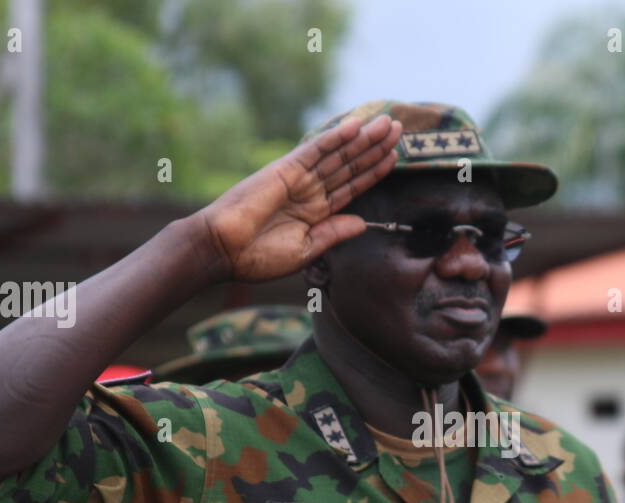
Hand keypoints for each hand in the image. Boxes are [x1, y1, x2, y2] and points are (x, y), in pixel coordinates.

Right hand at [197, 115, 403, 282]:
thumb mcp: (305, 251)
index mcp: (316, 212)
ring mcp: (300, 178)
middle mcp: (311, 191)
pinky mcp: (286, 169)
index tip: (394, 157)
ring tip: (388, 123)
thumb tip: (362, 223)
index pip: (352, 186)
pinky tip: (355, 126)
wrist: (224, 251)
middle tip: (400, 129)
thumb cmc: (258, 257)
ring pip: (338, 154)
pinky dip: (335, 137)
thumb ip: (333, 234)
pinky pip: (315, 150)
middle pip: (350, 164)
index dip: (374, 171)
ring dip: (363, 138)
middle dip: (375, 147)